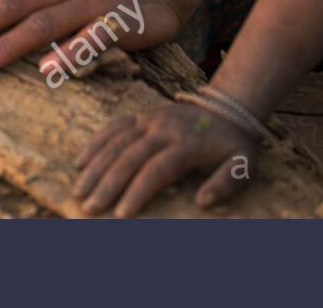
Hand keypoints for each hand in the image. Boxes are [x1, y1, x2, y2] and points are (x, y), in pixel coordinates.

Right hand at [73, 103, 258, 216]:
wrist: (227, 108)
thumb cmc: (234, 144)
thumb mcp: (243, 165)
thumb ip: (227, 184)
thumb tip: (202, 202)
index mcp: (186, 144)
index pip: (155, 170)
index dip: (136, 193)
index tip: (120, 215)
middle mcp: (161, 130)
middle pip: (128, 158)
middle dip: (106, 185)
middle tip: (89, 208)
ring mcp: (148, 120)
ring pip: (115, 143)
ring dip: (94, 167)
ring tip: (79, 190)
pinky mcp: (139, 115)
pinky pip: (112, 127)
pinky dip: (94, 143)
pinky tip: (80, 162)